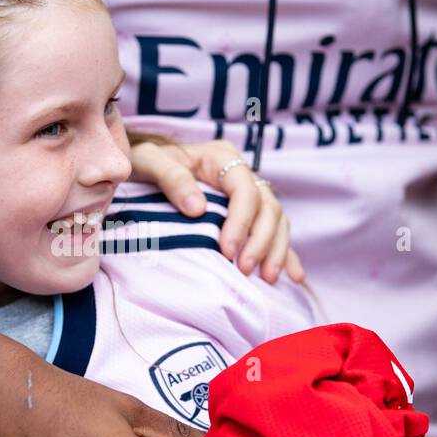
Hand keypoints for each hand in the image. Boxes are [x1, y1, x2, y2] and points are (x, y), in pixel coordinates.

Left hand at [129, 137, 303, 283]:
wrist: (143, 167)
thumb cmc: (145, 163)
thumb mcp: (149, 162)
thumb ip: (171, 178)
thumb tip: (196, 208)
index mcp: (221, 157)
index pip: (245, 189)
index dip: (241, 220)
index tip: (226, 249)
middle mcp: (241, 174)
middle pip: (268, 207)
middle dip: (261, 241)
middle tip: (243, 269)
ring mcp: (249, 194)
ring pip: (277, 221)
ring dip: (276, 250)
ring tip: (267, 278)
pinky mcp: (249, 214)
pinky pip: (275, 233)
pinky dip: (286, 254)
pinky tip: (294, 276)